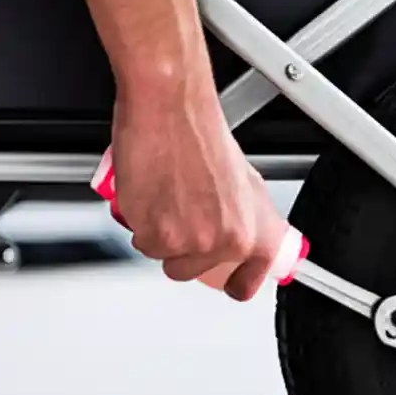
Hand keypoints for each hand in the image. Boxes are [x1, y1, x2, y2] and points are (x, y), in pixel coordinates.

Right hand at [110, 82, 285, 300]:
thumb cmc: (203, 136)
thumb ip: (247, 220)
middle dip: (181, 247)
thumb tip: (249, 240)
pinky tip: (151, 195)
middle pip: (192, 271)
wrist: (172, 111)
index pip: (247, 283)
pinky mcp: (159, 236)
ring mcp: (193, 242)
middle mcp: (228, 243)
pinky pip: (143, 244)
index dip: (233, 282)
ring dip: (159, 234)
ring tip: (167, 198)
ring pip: (165, 257)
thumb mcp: (246, 185)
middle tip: (181, 212)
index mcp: (255, 233)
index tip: (227, 280)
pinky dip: (140, 224)